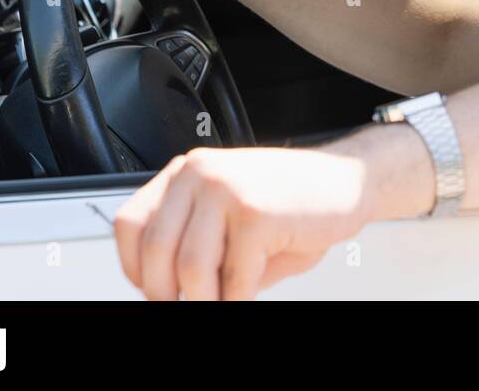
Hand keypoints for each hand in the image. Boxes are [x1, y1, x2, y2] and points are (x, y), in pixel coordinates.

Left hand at [112, 146, 372, 300]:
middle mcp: (200, 173)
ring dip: (203, 301)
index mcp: (187, 172)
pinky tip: (250, 294)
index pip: (130, 224)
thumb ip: (197, 244)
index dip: (135, 269)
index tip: (155, 291)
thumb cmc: (293, 201)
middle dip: (166, 294)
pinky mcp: (256, 214)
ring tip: (222, 302)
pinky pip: (234, 278)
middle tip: (187, 306)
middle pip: (154, 250)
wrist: (349, 180)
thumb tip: (170, 293)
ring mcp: (228, 190)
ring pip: (190, 268)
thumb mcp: (230, 215)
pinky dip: (239, 299)